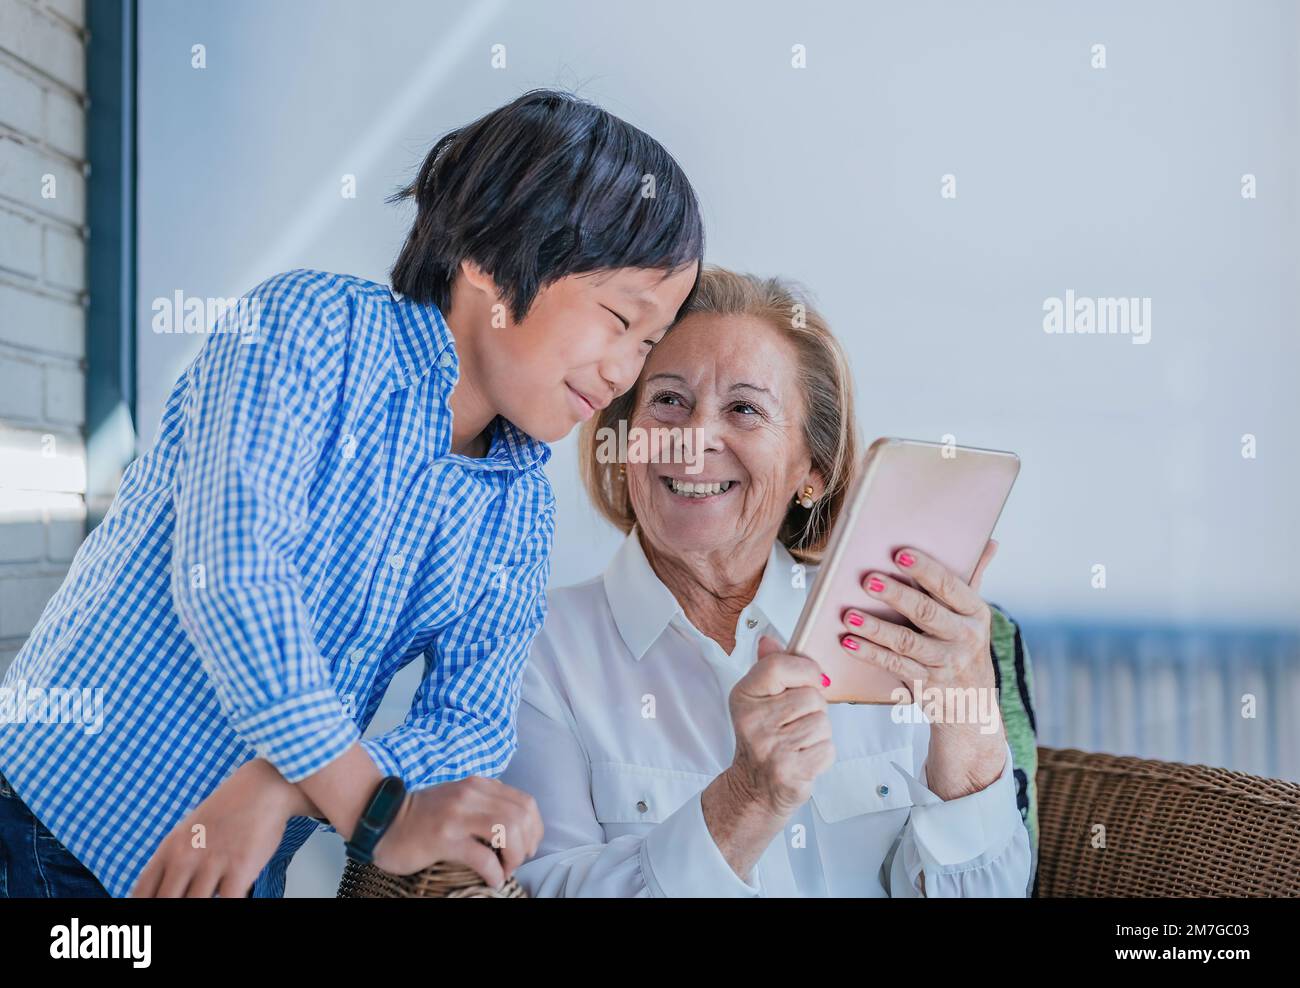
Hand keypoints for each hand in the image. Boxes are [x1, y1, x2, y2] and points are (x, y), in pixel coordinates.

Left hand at [130, 758, 304, 896]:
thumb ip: (173, 864)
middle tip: (187, 902)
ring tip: (210, 897)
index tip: (150, 918)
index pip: (141, 893)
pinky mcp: (240, 869)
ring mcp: (212, 863)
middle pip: (165, 903)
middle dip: (173, 910)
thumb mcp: (188, 833)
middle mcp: (185, 857)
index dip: (144, 907)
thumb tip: (167, 893)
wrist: (261, 787)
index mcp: (169, 849)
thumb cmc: (228, 811)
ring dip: (202, 905)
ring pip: (194, 906)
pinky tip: (231, 897)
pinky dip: (227, 904)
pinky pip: (228, 902)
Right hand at [370, 776, 542, 888]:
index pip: (525, 803)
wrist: (382, 820)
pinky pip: (482, 856)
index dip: (535, 829)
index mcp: (478, 786)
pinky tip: (493, 879)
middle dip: (527, 845)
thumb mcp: (458, 798)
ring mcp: (457, 815)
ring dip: (514, 856)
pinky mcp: (443, 839)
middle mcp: (471, 795)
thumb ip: (484, 803)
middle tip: (516, 861)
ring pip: (507, 830)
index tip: (528, 846)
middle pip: (521, 817)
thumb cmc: (422, 815)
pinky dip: (495, 872)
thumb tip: (516, 826)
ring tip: (505, 869)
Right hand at [724, 636, 835, 818]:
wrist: (753, 787)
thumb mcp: (758, 700)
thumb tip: (769, 640)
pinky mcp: (788, 771)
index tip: (811, 679)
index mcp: (744, 695)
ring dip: (819, 734)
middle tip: (797, 722)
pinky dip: (822, 754)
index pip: (780, 664)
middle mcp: (752, 720)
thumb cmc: (763, 739)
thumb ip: (769, 668)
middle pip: (811, 696)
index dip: (806, 669)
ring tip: (799, 742)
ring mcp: (769, 747)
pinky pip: (827, 749)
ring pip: (822, 723)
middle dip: (814, 709)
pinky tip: (803, 758)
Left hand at [837, 540, 1006, 797]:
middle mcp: (964, 637)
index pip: (950, 586)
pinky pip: (893, 666)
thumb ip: (973, 577)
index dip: (925, 570)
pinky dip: (869, 653)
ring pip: (906, 643)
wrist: (972, 702)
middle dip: (897, 596)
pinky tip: (848, 641)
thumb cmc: (964, 642)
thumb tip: (991, 542)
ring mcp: (945, 663)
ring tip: (848, 615)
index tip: (900, 554)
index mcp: (976, 612)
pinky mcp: (924, 683)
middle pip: (927, 613)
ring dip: (875, 628)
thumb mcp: (973, 613)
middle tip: (868, 580)